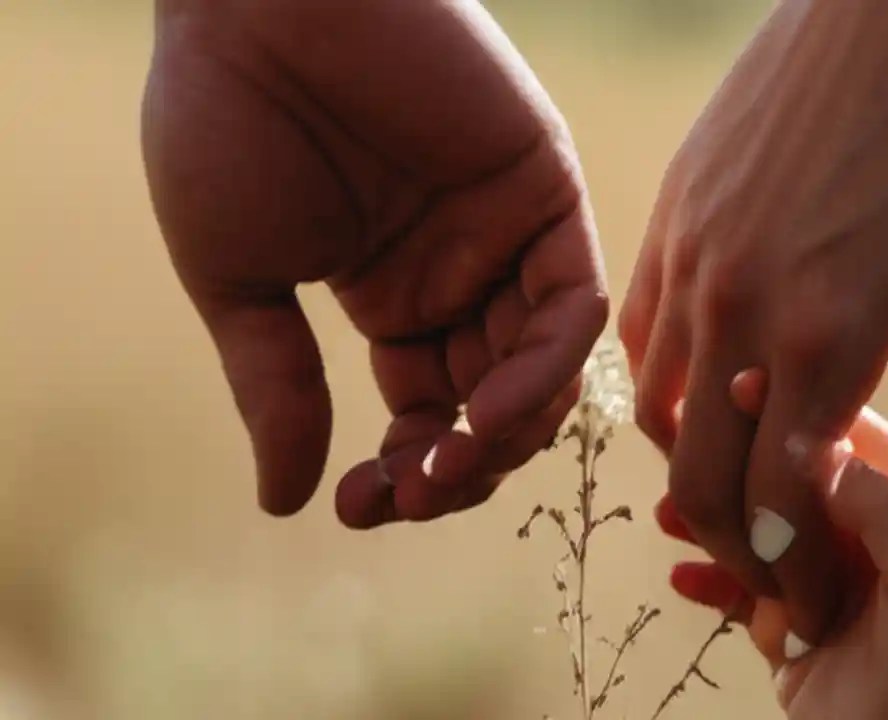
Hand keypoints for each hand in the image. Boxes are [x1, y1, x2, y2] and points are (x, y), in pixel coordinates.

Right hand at [142, 0, 606, 525]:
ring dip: (507, 436)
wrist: (252, 4)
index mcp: (394, 299)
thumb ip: (274, 384)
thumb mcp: (236, 277)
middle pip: (496, 408)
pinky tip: (490, 409)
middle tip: (412, 497)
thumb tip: (287, 503)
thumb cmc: (224, 123)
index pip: (428, 417)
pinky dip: (544, 368)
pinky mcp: (543, 189)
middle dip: (462, 470)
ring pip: (547, 371)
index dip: (405, 475)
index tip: (355, 508)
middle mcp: (461, 276)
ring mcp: (505, 236)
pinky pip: (572, 303)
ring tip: (448, 468)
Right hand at [620, 0, 887, 646]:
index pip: (778, 498)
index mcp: (826, 332)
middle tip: (765, 560)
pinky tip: (705, 385)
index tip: (806, 591)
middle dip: (732, 538)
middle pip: (702, 471)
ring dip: (694, 462)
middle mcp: (738, 304)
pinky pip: (637, 331)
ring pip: (657, 406)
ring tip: (737, 478)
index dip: (791, 563)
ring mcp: (692, 255)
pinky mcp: (670, 214)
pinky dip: (663, 383)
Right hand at [658, 371, 887, 719]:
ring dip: (707, 518)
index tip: (736, 384)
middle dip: (732, 465)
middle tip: (685, 455)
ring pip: (747, 526)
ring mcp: (811, 573)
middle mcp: (851, 531)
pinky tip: (680, 576)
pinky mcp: (778, 621)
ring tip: (668, 515)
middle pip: (778, 475)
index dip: (788, 410)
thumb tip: (816, 446)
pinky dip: (705, 579)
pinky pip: (731, 587)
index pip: (837, 436)